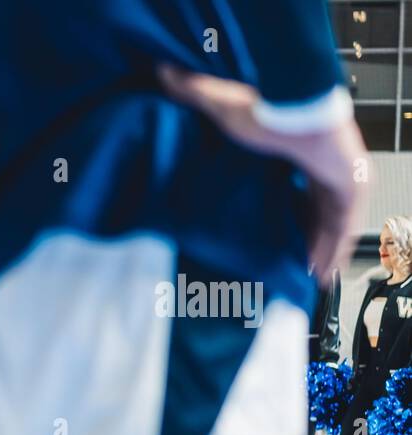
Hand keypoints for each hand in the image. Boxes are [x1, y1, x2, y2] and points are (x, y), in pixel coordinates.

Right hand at [158, 64, 367, 276]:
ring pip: (330, 226)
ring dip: (318, 252)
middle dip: (304, 241)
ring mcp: (341, 180)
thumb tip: (163, 75)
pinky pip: (343, 229)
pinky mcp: (350, 189)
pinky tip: (320, 273)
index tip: (274, 237)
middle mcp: (326, 170)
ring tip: (301, 279)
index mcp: (303, 153)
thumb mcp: (223, 109)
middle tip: (286, 267)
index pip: (298, 190)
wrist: (298, 110)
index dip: (288, 215)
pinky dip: (333, 252)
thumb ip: (196, 97)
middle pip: (316, 214)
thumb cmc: (268, 110)